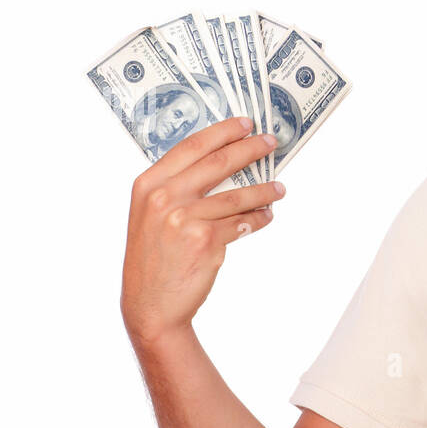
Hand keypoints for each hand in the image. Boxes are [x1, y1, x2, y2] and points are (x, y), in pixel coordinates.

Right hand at [121, 116, 284, 347]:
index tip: (244, 123)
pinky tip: (266, 216)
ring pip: (236, 195)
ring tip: (278, 188)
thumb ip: (175, 188)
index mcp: (148, 185)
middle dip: (250, 149)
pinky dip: (258, 219)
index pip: (191, 146)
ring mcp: (184, 218)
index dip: (222, 132)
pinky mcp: (205, 240)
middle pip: (218, 162)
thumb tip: (217, 165)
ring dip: (263, 189)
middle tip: (270, 143)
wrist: (151, 304)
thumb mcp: (149, 216)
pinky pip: (242, 223)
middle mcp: (164, 197)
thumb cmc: (153, 260)